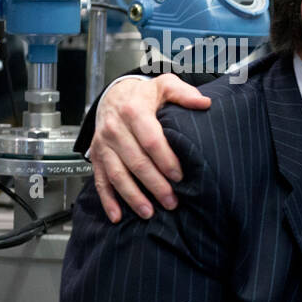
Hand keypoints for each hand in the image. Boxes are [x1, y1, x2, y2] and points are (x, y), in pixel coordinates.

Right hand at [90, 73, 206, 222]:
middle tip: (172, 201)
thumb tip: (205, 103)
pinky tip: (117, 216)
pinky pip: (100, 180)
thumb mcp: (165, 85)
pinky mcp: (96, 156)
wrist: (114, 95)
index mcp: (133, 111)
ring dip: (132, 196)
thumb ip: (184, 94)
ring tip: (150, 213)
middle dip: (154, 184)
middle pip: (135, 161)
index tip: (179, 176)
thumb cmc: (145, 95)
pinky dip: (107, 200)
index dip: (165, 160)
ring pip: (117, 174)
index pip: (150, 140)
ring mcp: (103, 144)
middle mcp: (114, 129)